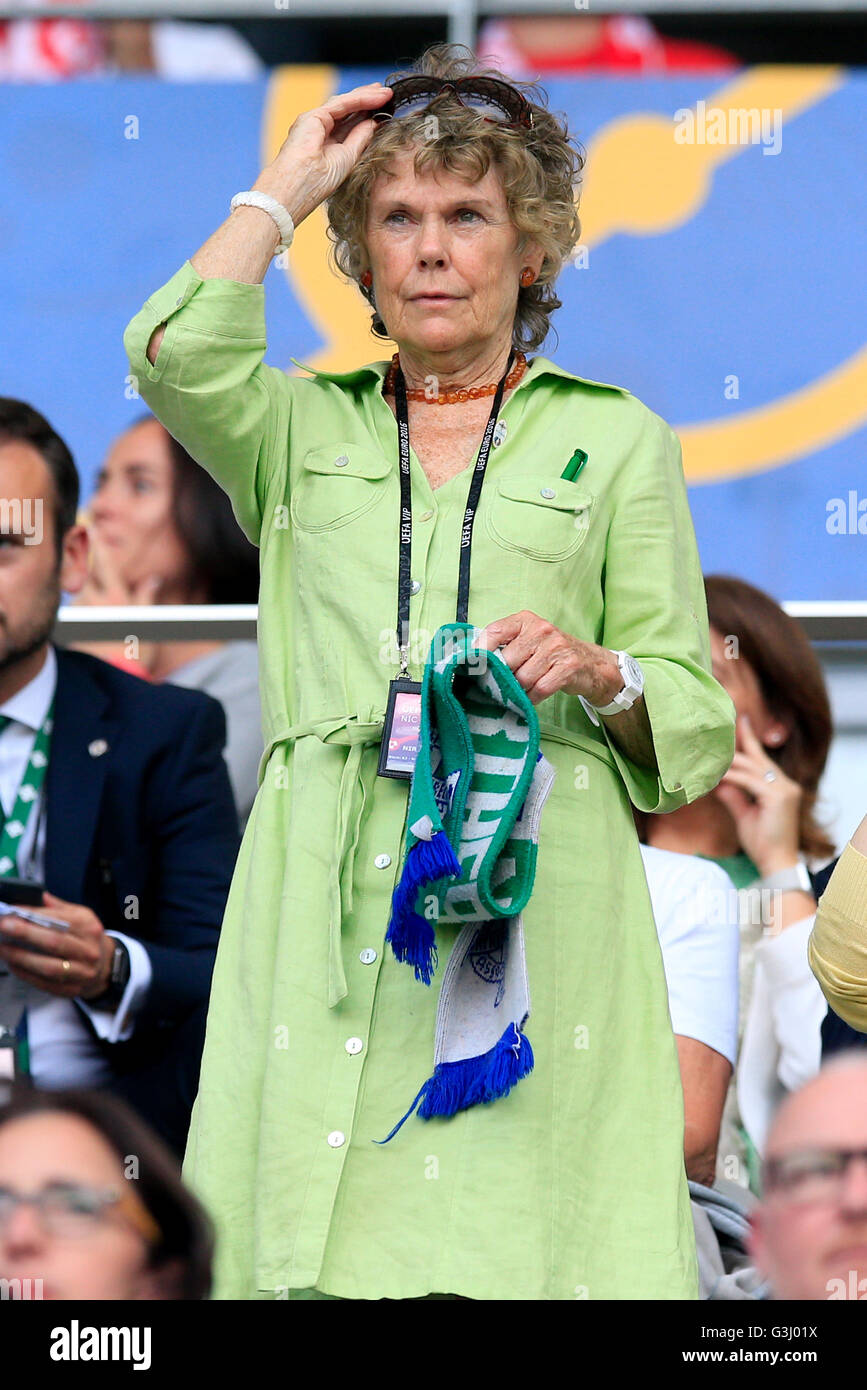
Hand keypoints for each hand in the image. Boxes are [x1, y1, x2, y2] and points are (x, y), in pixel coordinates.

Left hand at [0, 892, 113, 1000]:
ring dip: (22, 957)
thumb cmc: (86, 938)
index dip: (34, 914)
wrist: (105, 966)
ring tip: (3, 948)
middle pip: (55, 942)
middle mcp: (89, 951)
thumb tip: (38, 896)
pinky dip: (26, 974)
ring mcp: (82, 973)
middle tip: (4, 926)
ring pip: (49, 967)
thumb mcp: (81, 917)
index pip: (60, 918)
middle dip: (26, 934)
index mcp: (90, 927)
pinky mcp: (72, 989)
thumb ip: (59, 907)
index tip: (13, 910)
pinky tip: (13, 964)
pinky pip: (45, 984)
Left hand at [68, 530, 160, 669]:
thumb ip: (147, 597)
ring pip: (78, 593)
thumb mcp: (148, 621)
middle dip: (83, 563)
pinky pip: (76, 613)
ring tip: (97, 606)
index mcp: (119, 597)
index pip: (106, 563)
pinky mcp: (77, 627)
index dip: (98, 544)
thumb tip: (154, 579)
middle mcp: (98, 601)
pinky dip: (82, 612)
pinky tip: (91, 621)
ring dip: (84, 593)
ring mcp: (85, 614)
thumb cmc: (139, 649)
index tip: (91, 527)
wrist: (119, 674)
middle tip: (81, 552)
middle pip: (85, 574)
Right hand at [253, 81, 392, 224]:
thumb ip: (360, 138)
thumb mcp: (348, 157)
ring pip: (345, 103)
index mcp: (327, 144)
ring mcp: (315, 121)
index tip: (384, 109)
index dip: (367, 115)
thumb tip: (374, 123)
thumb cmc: (319, 182)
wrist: (299, 185)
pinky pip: (342, 103)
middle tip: (387, 94)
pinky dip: (360, 99)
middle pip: (348, 110)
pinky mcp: (314, 116)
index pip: (349, 124)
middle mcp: (320, 130)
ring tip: (385, 93)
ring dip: (367, 96)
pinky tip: (375, 96)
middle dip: (368, 101)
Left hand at [474, 611, 620, 706]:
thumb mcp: (527, 640)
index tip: (472, 666)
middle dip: (504, 676)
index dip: (480, 651)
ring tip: (523, 687)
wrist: (590, 664)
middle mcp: (541, 629)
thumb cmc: (549, 654)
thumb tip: (470, 660)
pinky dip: (533, 697)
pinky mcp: (568, 667)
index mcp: (525, 620)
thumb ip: (502, 645)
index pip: (495, 632)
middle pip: (507, 661)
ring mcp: (557, 647)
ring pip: (523, 678)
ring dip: (520, 689)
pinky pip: (539, 689)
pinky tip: (533, 695)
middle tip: (505, 683)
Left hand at [712, 713, 802, 875]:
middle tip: (717, 729)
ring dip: (728, 761)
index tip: (738, 721)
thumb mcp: (744, 816)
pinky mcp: (779, 797)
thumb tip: (719, 782)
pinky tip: (715, 774)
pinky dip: (731, 777)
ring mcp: (785, 790)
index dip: (749, 740)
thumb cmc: (763, 844)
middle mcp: (786, 784)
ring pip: (751, 767)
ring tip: (708, 752)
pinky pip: (749, 781)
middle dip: (737, 742)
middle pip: (757, 758)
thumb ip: (734, 797)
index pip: (762, 759)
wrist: (776, 864)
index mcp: (781, 787)